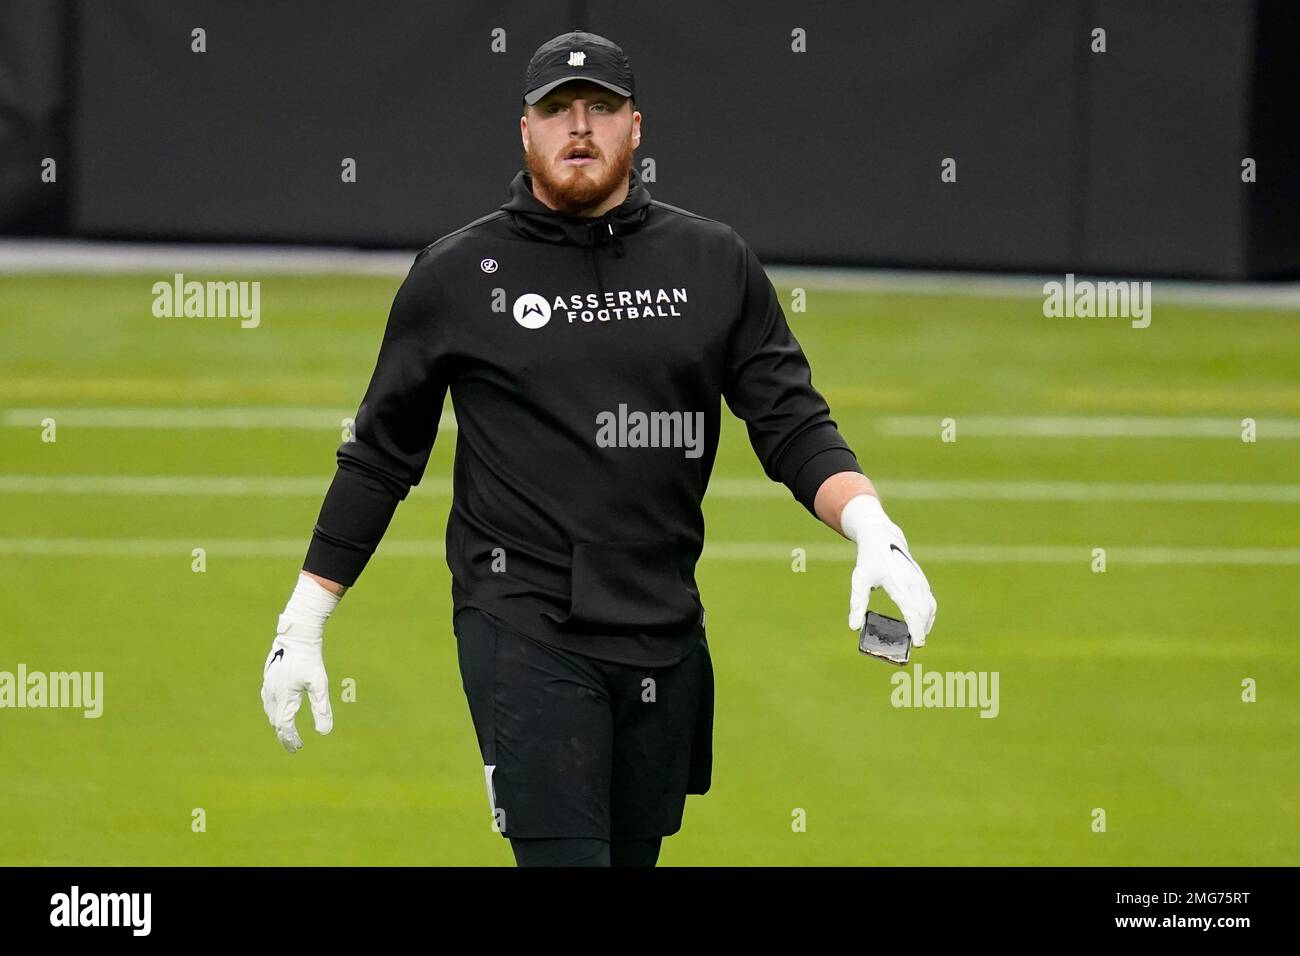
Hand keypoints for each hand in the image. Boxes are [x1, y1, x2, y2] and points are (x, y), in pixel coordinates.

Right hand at [261, 612, 332, 752]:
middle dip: (285, 735)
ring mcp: (268, 685)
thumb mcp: (319, 684)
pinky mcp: (268, 678)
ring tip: (288, 733)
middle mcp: (272, 694)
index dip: (291, 739)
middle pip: (276, 722)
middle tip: (295, 746)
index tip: (298, 748)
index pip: (284, 726)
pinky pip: (267, 701)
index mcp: (284, 698)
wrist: (296, 635)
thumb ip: (322, 708)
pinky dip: (273, 712)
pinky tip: (279, 712)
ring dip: (278, 724)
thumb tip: (325, 732)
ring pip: (270, 712)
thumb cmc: (310, 659)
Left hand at [839, 494, 937, 646]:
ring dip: (928, 622)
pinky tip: (922, 621)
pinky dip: (929, 612)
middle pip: (924, 611)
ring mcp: (919, 579)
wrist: (881, 537)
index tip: (917, 643)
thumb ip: (857, 604)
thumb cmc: (869, 560)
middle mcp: (912, 582)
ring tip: (919, 636)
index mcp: (898, 583)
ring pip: (930, 605)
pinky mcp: (921, 578)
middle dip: (923, 629)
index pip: (912, 610)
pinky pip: (929, 599)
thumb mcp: (859, 580)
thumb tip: (854, 628)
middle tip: (916, 644)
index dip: (917, 628)